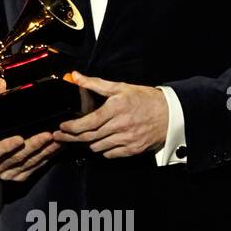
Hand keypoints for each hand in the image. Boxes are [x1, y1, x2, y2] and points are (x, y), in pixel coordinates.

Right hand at [0, 78, 61, 180]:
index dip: (5, 146)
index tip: (19, 138)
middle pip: (15, 159)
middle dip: (33, 146)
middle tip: (47, 134)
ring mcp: (9, 174)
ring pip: (29, 163)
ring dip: (45, 150)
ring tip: (57, 137)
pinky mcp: (22, 176)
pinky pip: (37, 166)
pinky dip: (48, 156)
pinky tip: (58, 146)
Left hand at [53, 71, 167, 157]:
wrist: (171, 114)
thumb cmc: (145, 99)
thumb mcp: (120, 87)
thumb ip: (95, 83)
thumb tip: (76, 76)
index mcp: (116, 109)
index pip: (88, 122)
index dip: (72, 127)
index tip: (61, 127)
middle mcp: (121, 125)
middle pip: (89, 137)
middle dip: (71, 138)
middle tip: (59, 137)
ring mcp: (127, 139)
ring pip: (98, 147)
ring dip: (87, 143)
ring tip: (80, 138)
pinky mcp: (133, 150)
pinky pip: (110, 154)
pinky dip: (102, 150)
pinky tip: (100, 143)